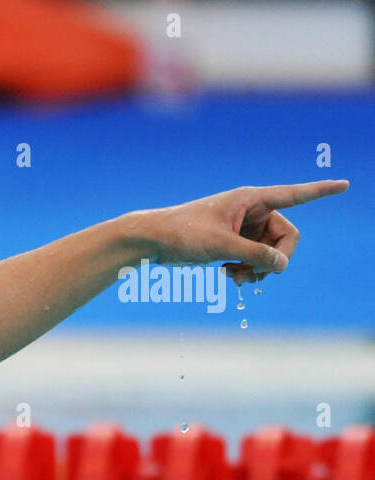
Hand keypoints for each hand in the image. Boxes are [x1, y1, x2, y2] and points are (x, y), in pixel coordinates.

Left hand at [136, 180, 347, 286]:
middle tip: (253, 275)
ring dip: (258, 268)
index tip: (344, 185)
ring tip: (234, 278)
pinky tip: (228, 276)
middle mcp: (250, 210)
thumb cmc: (182, 235)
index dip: (320, 192)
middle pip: (285, 237)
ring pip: (269, 251)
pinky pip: (254, 257)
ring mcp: (242, 226)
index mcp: (250, 199)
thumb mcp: (221, 246)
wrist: (151, 241)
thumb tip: (282, 266)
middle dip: (274, 258)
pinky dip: (246, 269)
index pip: (294, 195)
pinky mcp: (232, 240)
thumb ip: (255, 255)